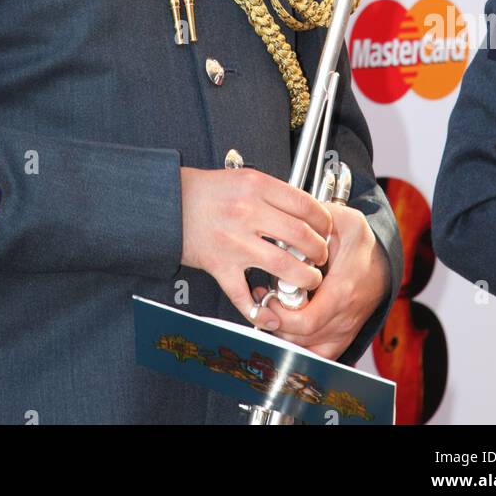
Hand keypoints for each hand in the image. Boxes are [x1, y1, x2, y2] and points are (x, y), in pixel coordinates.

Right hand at [180, 166, 330, 326]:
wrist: (170, 203)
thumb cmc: (206, 191)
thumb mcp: (244, 179)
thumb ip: (273, 194)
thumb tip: (306, 212)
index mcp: (256, 187)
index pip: (305, 205)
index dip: (323, 221)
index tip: (325, 230)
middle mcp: (248, 213)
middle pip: (301, 236)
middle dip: (319, 252)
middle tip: (320, 257)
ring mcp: (235, 242)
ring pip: (283, 266)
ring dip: (304, 278)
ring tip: (308, 280)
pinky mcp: (220, 266)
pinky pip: (244, 295)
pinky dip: (260, 311)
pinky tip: (271, 316)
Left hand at [251, 201, 390, 358]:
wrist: (383, 263)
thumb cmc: (360, 243)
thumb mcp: (344, 220)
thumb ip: (317, 216)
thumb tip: (291, 211)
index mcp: (342, 291)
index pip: (305, 321)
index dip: (279, 315)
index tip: (266, 294)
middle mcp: (343, 318)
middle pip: (300, 339)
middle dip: (275, 321)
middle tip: (264, 299)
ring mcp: (343, 331)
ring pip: (306, 350)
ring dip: (283, 333)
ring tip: (272, 308)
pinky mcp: (342, 338)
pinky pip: (318, 356)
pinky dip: (298, 347)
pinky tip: (286, 327)